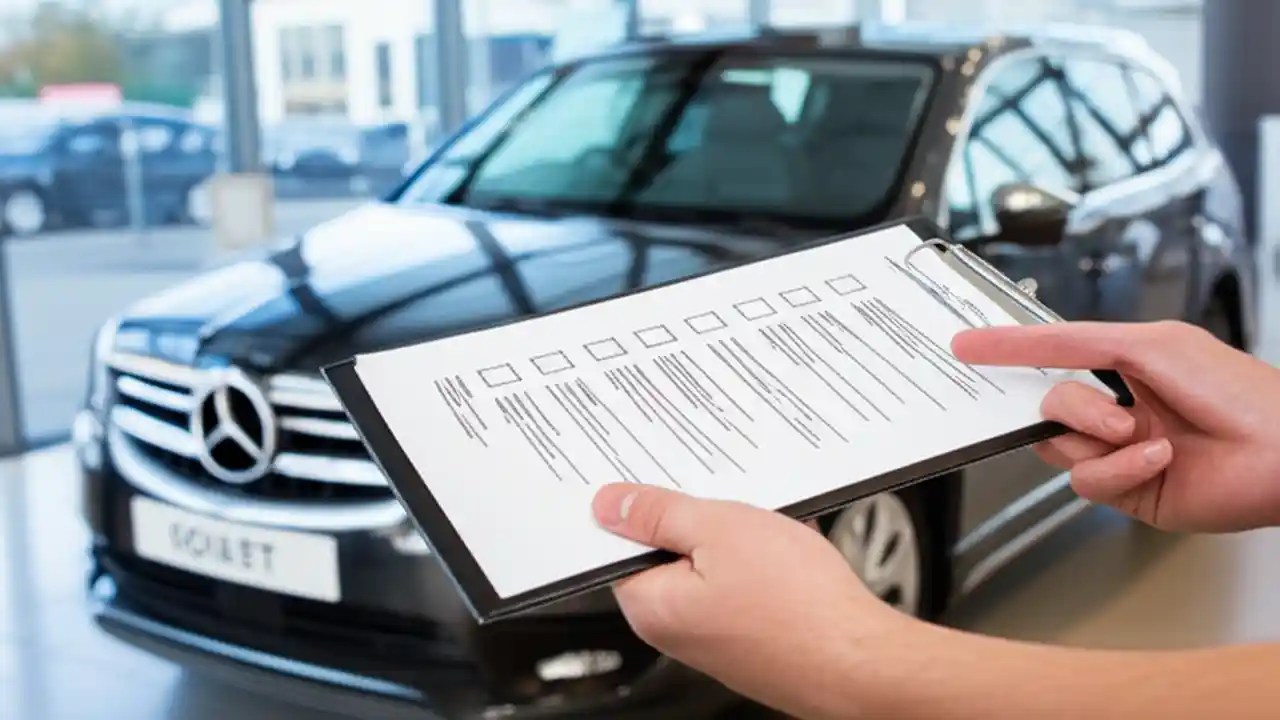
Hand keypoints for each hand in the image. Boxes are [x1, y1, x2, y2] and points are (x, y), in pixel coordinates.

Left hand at [592, 484, 908, 718]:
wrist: (863, 660)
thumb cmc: (798, 605)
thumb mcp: (720, 530)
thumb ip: (658, 514)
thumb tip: (610, 504)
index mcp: (651, 606)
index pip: (614, 547)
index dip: (632, 507)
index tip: (651, 482)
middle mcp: (675, 630)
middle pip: (665, 553)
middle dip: (694, 519)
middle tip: (727, 502)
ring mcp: (714, 637)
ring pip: (709, 565)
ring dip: (734, 537)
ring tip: (768, 528)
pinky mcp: (749, 638)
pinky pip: (740, 584)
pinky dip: (760, 561)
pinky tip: (788, 549)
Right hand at [954, 321, 1279, 531]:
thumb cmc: (1234, 391)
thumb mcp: (1147, 347)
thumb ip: (1077, 342)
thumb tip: (1025, 340)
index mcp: (1122, 365)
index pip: (1051, 354)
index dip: (1008, 351)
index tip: (965, 347)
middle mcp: (1117, 408)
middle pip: (1047, 406)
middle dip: (1069, 407)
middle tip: (1105, 411)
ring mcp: (1120, 451)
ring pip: (1059, 446)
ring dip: (1098, 437)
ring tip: (1141, 433)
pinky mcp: (1127, 490)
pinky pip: (1084, 480)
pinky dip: (1117, 468)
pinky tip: (1157, 458)